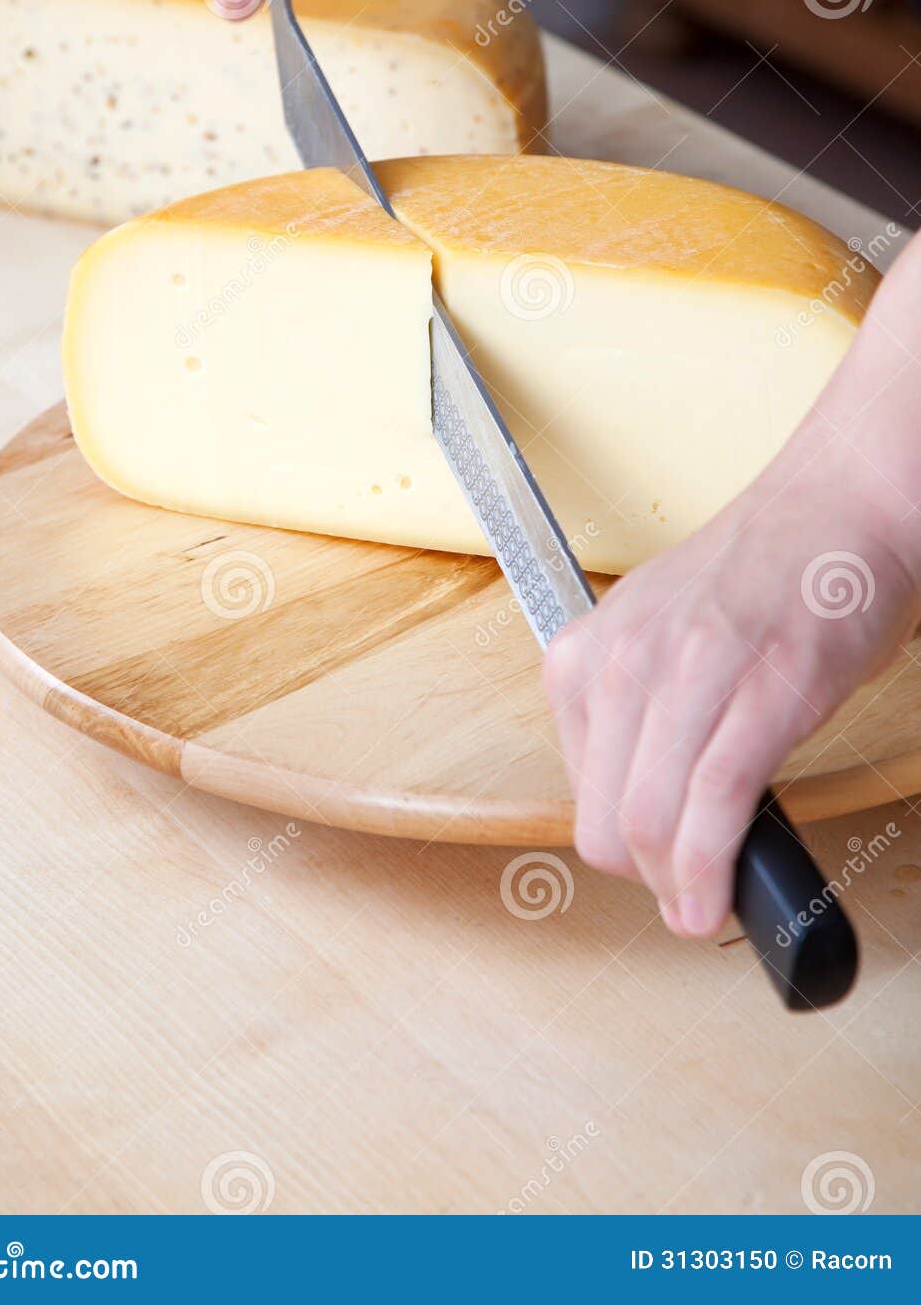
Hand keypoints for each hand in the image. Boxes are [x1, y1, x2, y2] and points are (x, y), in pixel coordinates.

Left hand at [544, 450, 919, 938]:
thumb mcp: (656, 635)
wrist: (838, 506)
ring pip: (652, 822)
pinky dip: (715, 870)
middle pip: (606, 819)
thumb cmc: (759, 574)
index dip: (618, 846)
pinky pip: (717, 804)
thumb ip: (635, 711)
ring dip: (680, 889)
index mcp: (586, 651)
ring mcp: (690, 673)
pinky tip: (722, 901)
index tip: (653, 865)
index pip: (578, 789)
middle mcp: (623, 660)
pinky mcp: (763, 690)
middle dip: (646, 878)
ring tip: (704, 909)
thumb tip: (636, 807)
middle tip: (686, 895)